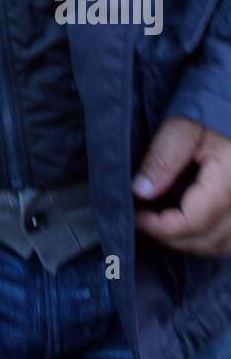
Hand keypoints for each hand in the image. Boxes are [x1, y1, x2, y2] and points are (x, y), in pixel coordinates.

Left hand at [133, 116, 230, 254]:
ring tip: (164, 225)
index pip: (194, 222)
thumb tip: (140, 192)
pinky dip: (211, 240)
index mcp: (230, 180)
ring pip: (223, 246)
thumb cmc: (215, 111)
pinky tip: (191, 229)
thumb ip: (163, 158)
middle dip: (171, 237)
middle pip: (208, 240)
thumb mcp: (184, 124)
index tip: (137, 217)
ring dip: (191, 243)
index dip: (160, 227)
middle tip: (144, 221)